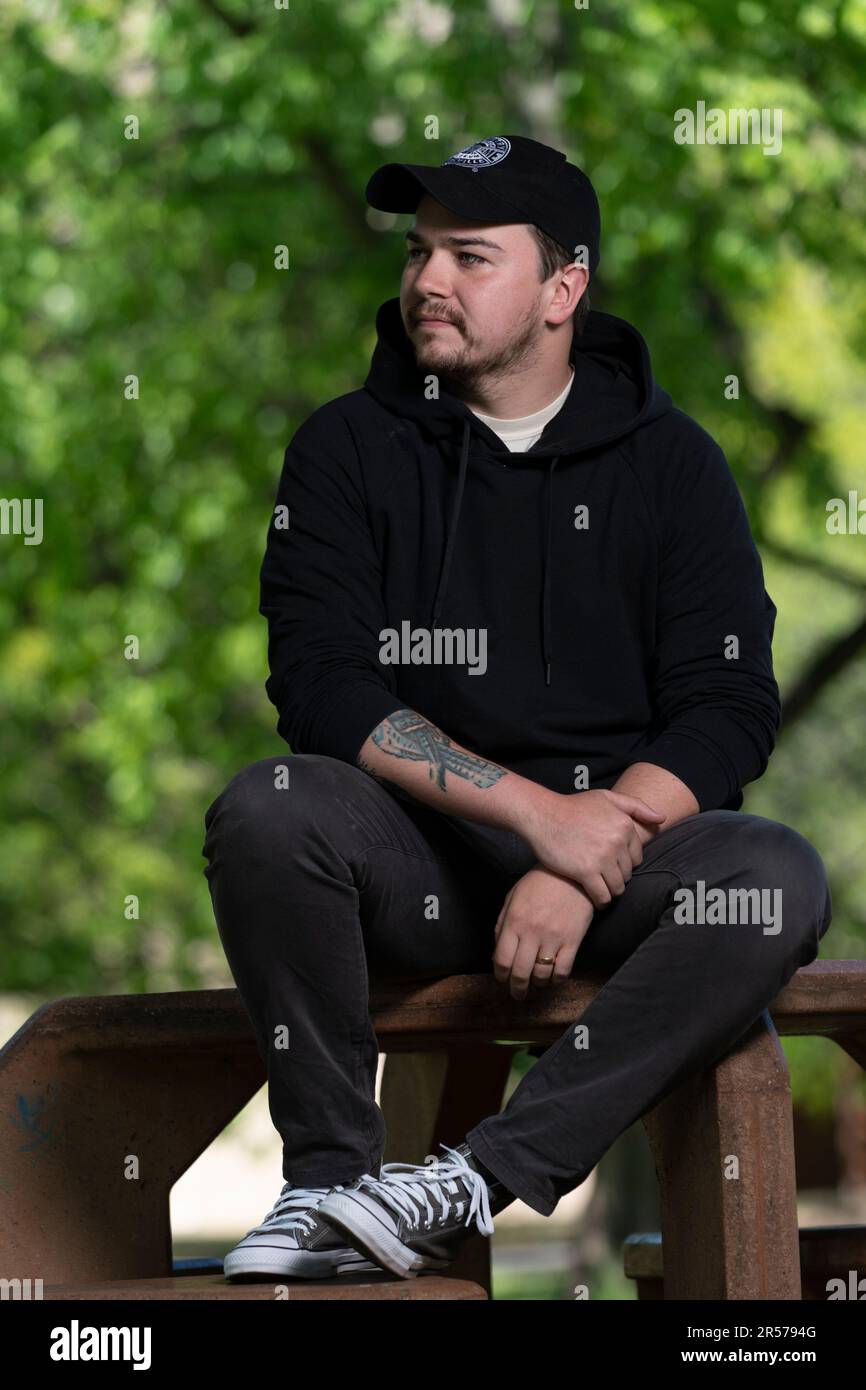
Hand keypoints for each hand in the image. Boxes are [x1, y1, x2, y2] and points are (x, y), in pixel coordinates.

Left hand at [493, 864, 595, 1000]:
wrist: (572, 874)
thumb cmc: (539, 883)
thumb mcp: (513, 897)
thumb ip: (502, 924)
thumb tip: (496, 953)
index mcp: (514, 922)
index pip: (502, 960)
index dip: (500, 976)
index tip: (502, 980)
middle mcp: (532, 933)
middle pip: (520, 973)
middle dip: (517, 989)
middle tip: (518, 994)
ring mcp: (553, 938)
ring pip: (542, 975)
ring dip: (537, 986)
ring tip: (536, 986)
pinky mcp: (573, 941)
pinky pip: (563, 971)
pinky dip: (556, 981)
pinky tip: (553, 979)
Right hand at [522, 788, 664, 908]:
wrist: (542, 815)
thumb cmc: (573, 807)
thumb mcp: (606, 798)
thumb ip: (636, 806)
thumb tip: (661, 818)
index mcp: (625, 826)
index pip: (637, 857)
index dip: (625, 863)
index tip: (612, 863)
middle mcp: (617, 842)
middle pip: (628, 873)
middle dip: (617, 876)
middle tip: (603, 876)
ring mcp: (602, 858)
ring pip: (618, 887)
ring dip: (611, 891)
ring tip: (601, 888)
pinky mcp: (586, 872)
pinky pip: (603, 895)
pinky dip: (601, 901)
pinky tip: (596, 900)